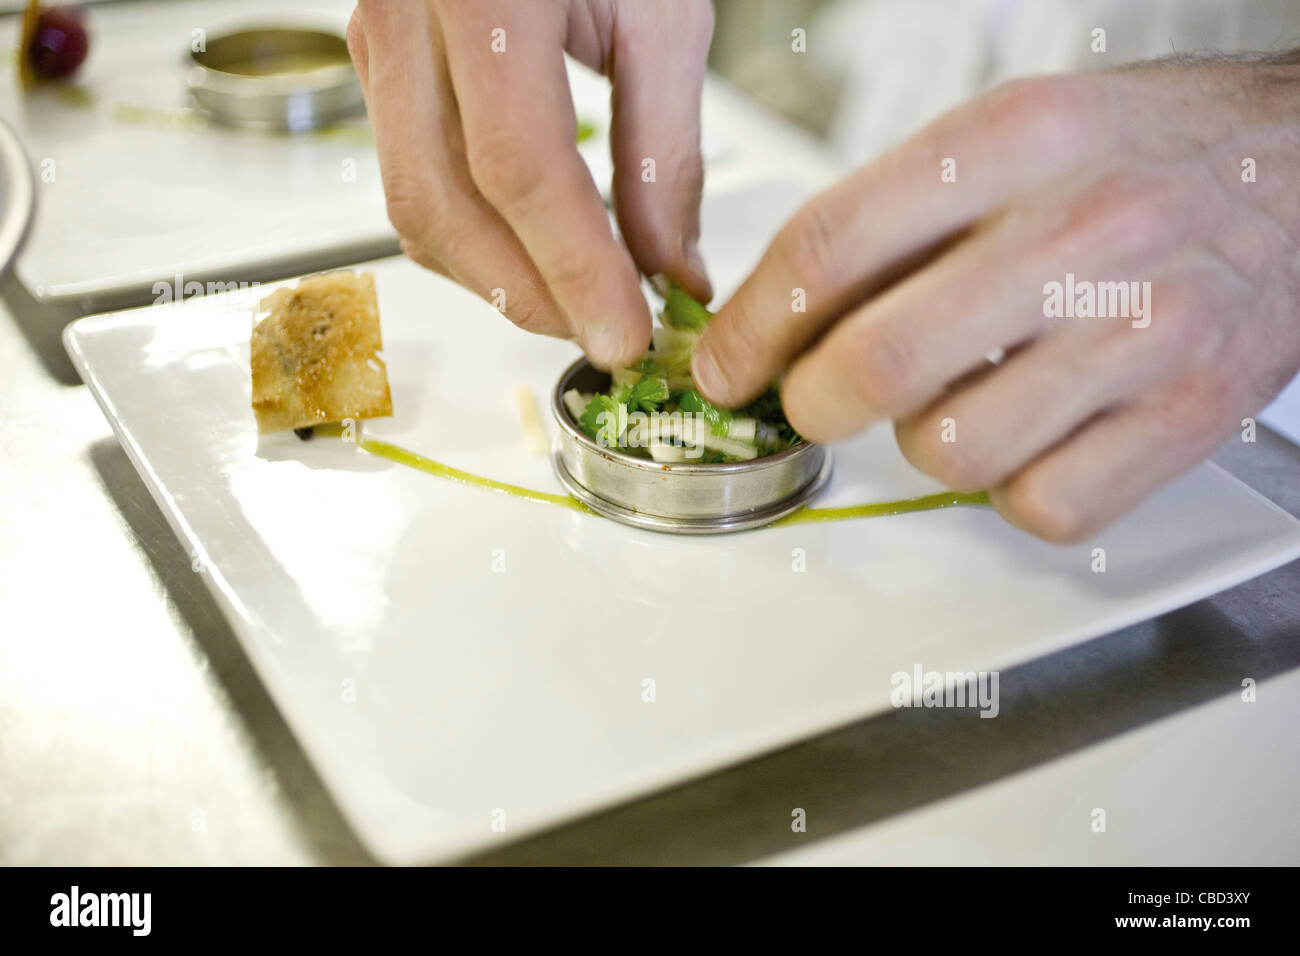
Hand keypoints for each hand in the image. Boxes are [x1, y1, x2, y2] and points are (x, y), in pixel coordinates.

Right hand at [347, 0, 713, 368]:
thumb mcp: (662, 11)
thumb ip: (664, 152)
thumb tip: (670, 270)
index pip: (519, 166)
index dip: (574, 269)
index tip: (628, 335)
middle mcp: (408, 14)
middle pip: (443, 206)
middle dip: (530, 294)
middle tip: (608, 334)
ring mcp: (378, 40)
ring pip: (416, 208)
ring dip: (500, 278)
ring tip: (582, 301)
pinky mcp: (380, 66)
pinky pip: (413, 181)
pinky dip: (475, 240)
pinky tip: (536, 255)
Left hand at [692, 60, 1299, 541]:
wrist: (1294, 170)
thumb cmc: (1137, 157)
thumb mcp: (1012, 132)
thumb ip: (894, 216)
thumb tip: (774, 317)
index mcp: (1017, 140)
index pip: (831, 248)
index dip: (752, 327)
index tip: (725, 366)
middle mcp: (1082, 231)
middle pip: (876, 363)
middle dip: (811, 403)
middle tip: (813, 400)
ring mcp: (1144, 329)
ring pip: (951, 450)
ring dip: (924, 443)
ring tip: (958, 402)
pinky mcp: (1190, 414)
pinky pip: (1043, 506)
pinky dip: (1013, 491)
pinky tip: (1029, 438)